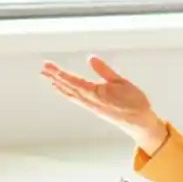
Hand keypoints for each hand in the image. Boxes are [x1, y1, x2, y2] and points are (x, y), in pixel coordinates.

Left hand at [41, 56, 168, 152]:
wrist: (139, 122)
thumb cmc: (134, 102)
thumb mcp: (121, 82)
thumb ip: (105, 71)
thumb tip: (91, 59)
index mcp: (95, 93)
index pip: (73, 81)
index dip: (59, 73)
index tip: (48, 66)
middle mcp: (89, 100)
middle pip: (67, 87)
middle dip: (54, 77)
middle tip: (43, 68)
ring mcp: (90, 105)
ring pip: (69, 93)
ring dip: (57, 84)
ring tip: (47, 76)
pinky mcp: (92, 108)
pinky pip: (74, 99)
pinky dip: (65, 92)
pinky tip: (61, 88)